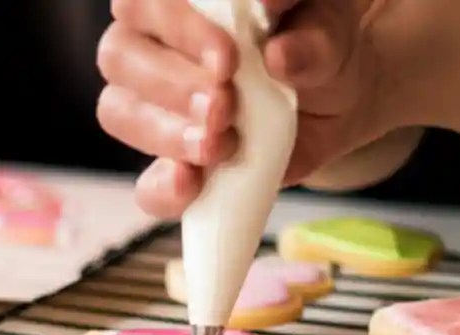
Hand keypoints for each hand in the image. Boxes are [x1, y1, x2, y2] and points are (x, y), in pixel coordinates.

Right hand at [97, 0, 393, 217]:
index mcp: (179, 1)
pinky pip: (146, 185)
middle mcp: (149, 44)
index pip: (142, 1)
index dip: (177, 28)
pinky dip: (164, 190)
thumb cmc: (319, 43)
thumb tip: (281, 54)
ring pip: (119, 112)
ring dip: (167, 134)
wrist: (340, 96)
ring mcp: (150, 106)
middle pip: (120, 55)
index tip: (227, 60)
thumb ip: (312, 35)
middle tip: (224, 108)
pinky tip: (192, 185)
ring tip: (219, 146)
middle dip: (174, 86)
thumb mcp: (330, 32)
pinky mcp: (169, 164)